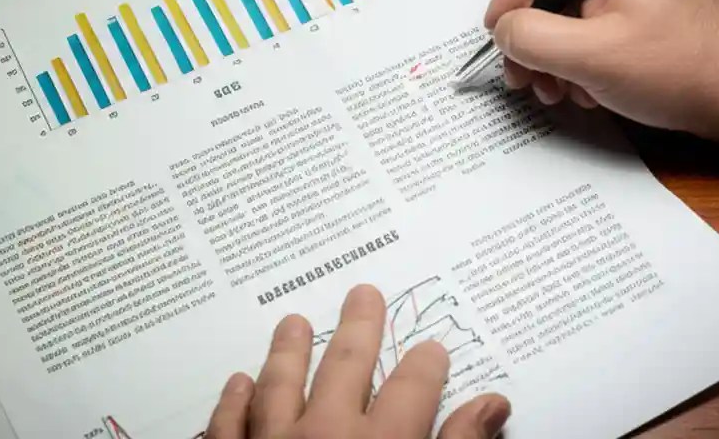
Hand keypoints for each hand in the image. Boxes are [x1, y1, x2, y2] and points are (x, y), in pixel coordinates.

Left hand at [204, 284, 510, 438]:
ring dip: (286, 351)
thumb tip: (493, 407)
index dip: (427, 363)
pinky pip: (226, 428)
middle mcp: (325, 436)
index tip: (432, 348)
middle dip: (359, 328)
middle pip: (345, 365)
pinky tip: (237, 382)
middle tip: (363, 293)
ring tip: (293, 321)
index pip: (414, 386)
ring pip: (278, 384)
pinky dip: (232, 402)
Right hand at [484, 0, 718, 166]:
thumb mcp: (593, 55)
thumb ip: (532, 36)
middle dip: (525, 31)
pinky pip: (580, 25)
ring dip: (546, 54)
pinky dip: (573, 60)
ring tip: (559, 91)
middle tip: (526, 79)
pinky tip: (587, 90)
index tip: (512, 40)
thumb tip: (502, 31)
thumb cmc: (681, 68)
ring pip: (554, 7)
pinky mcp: (631, 11)